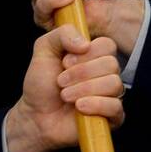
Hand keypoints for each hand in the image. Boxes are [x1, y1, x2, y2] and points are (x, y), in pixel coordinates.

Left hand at [5, 24, 123, 151]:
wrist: (35, 116)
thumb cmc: (41, 85)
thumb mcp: (44, 50)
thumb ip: (61, 33)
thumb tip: (85, 43)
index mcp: (94, 56)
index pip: (107, 45)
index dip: (87, 53)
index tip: (65, 62)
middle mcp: (105, 74)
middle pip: (111, 64)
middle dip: (81, 73)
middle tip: (61, 81)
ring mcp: (110, 96)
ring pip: (114, 84)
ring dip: (84, 89)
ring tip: (65, 96)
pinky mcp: (112, 117)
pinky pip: (115, 107)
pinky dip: (95, 105)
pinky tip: (79, 107)